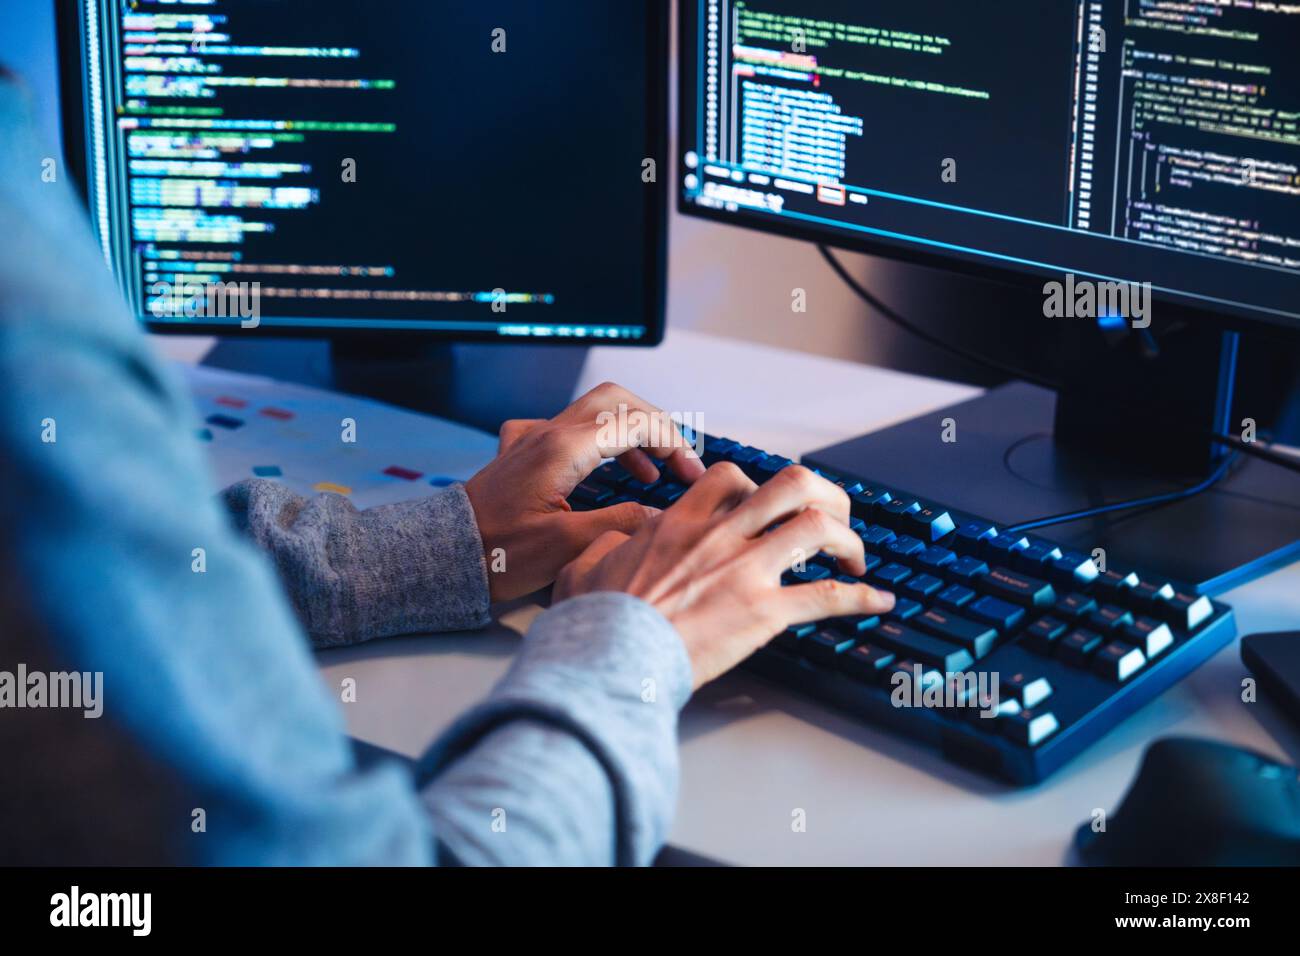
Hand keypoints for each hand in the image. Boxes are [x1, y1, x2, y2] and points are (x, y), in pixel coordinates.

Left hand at [464, 381, 705, 601]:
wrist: (444, 557)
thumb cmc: (496, 554)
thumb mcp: (567, 546)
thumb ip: (620, 523)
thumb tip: (660, 513)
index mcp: (562, 449)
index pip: (635, 422)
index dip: (673, 443)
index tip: (690, 474)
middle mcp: (546, 434)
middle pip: (615, 401)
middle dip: (654, 424)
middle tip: (677, 460)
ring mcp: (530, 439)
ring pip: (592, 413)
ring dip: (628, 434)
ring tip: (650, 473)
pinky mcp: (519, 453)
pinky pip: (566, 429)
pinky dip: (596, 442)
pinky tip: (601, 472)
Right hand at [553, 462, 895, 687]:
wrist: (609, 660)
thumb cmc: (595, 621)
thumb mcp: (587, 565)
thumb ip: (610, 544)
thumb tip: (618, 541)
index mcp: (680, 523)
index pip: (731, 478)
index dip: (758, 486)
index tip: (768, 506)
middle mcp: (720, 537)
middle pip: (791, 486)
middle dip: (822, 496)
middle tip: (831, 517)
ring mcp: (746, 571)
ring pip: (818, 528)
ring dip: (848, 540)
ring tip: (856, 557)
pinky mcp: (765, 613)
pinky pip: (827, 596)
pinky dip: (861, 598)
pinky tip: (879, 602)